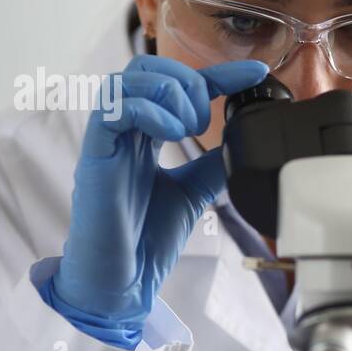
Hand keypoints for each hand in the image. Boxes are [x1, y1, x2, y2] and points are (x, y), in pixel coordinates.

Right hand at [40, 55, 268, 347]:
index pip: (178, 87)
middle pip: (146, 68)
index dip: (219, 74)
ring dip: (170, 93)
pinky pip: (113, 110)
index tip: (256, 74)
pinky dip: (150, 111)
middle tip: (205, 120)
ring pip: (128, 80)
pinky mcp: (95, 156)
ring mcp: (107, 141)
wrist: (123, 282)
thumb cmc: (145, 239)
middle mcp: (123, 132)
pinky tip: (172, 134)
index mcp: (144, 136)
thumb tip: (238, 142)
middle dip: (187, 81)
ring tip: (188, 128)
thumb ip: (210, 165)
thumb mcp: (192, 192)